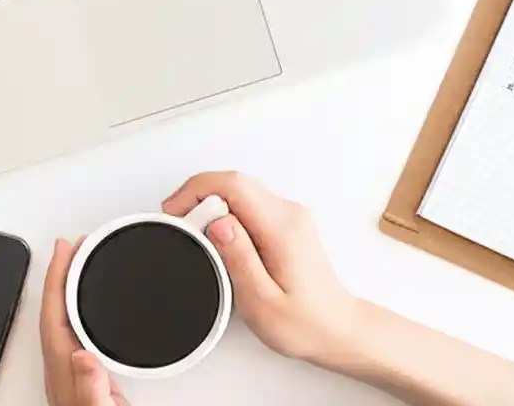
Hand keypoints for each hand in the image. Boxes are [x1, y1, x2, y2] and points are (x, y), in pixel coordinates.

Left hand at [41, 237, 130, 405]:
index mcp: (65, 369)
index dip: (57, 275)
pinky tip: (94, 308)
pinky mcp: (90, 379)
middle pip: (57, 308)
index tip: (64, 246)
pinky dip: (85, 311)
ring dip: (72, 289)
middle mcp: (65, 368)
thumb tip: (82, 356)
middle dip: (63, 273)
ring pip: (67, 319)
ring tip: (82, 265)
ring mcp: (75, 372)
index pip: (54, 312)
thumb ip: (91, 387)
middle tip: (74, 245)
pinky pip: (80, 332)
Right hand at [163, 171, 357, 365]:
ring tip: (202, 240)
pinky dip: (225, 216)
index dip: (196, 190)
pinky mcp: (285, 224)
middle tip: (185, 230)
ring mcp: (289, 217)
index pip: (233, 184)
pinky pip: (247, 205)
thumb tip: (218, 223)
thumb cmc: (305, 323)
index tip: (177, 211)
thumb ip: (238, 258)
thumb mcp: (262, 302)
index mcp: (282, 228)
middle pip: (233, 183)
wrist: (337, 330)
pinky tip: (220, 242)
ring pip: (239, 192)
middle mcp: (289, 215)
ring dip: (211, 208)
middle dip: (199, 198)